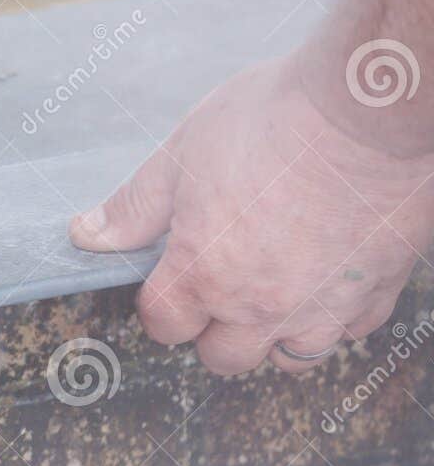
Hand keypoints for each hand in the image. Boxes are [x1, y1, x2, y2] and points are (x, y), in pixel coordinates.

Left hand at [69, 54, 433, 373]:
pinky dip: (335, 316)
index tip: (168, 283)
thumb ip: (135, 207)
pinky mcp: (378, 290)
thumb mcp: (182, 154)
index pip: (164, 325)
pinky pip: (352, 331)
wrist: (369, 107)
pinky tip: (326, 279)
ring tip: (269, 292)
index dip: (160, 306)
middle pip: (223, 357)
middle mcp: (261, 306)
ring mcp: (324, 305)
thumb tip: (88, 234)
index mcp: (203, 275)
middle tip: (217, 286)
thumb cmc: (274, 121)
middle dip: (211, 330)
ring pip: (290, 358)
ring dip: (273, 336)